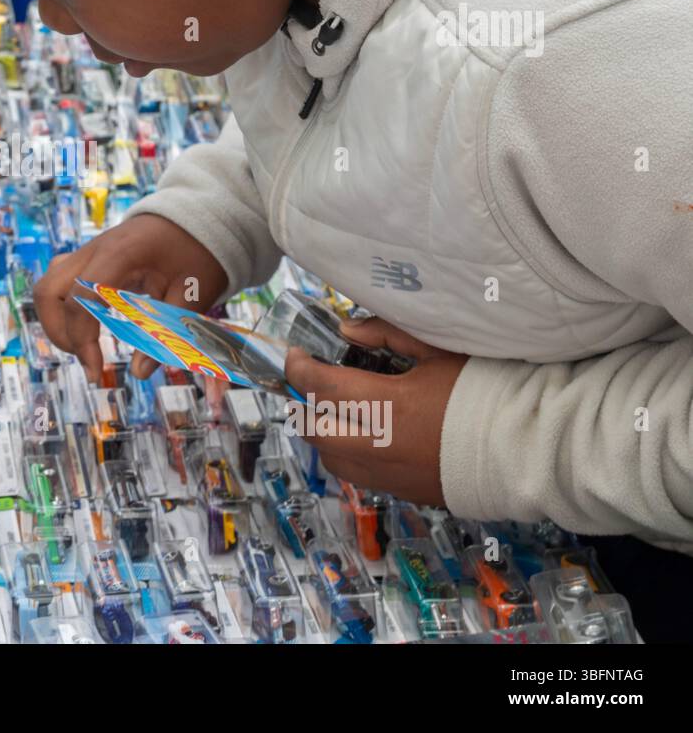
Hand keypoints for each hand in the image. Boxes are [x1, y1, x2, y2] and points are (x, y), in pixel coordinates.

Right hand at [34, 213, 227, 382]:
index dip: (81, 340)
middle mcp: (95, 249)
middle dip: (59, 333)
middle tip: (89, 359)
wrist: (196, 217)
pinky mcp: (89, 258)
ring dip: (57, 321)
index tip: (96, 372)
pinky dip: (64, 308)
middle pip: (48, 291)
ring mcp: (88, 251)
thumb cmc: (197, 252)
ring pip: (47, 286)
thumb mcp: (191, 295)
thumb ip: (166, 333)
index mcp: (120, 254)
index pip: (80, 299)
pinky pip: (59, 282)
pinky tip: (88, 326)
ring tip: (85, 346)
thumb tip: (139, 374)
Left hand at [283, 316, 467, 506]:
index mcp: (389, 405)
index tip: (295, 357)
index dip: (300, 369)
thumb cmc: (486, 390)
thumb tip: (346, 329)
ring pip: (331, 459)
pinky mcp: (404, 492)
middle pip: (315, 429)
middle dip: (302, 405)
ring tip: (330, 414)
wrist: (525, 447)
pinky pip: (358, 477)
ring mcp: (390, 474)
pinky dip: (348, 456)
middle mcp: (380, 445)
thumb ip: (388, 335)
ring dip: (322, 435)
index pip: (322, 387)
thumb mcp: (439, 351)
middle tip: (305, 387)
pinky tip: (361, 438)